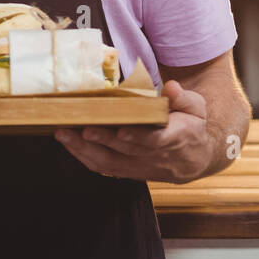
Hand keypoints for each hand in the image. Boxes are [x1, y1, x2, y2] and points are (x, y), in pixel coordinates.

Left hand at [54, 80, 216, 183]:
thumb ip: (183, 98)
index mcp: (177, 138)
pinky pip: (104, 168)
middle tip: (81, 127)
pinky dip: (84, 157)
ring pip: (111, 162)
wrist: (194, 160)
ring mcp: (140, 166)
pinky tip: (67, 143)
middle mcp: (156, 156)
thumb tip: (171, 87)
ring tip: (63, 134)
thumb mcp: (195, 108)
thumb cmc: (191, 126)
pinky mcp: (129, 171)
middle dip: (103, 139)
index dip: (138, 137)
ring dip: (85, 149)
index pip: (156, 140)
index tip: (121, 130)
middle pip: (127, 151)